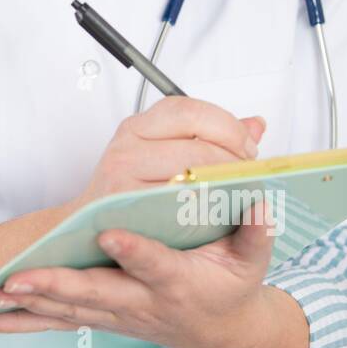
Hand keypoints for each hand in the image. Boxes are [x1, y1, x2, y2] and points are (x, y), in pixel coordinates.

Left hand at [0, 195, 281, 347]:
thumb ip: (256, 232)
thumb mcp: (252, 261)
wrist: (220, 333)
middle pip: (96, 295)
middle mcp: (142, 302)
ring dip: (29, 303)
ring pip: (68, 310)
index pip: (155, 264)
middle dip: (57, 287)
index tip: (110, 234)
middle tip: (21, 279)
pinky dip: (20, 322)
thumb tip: (261, 201)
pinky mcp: (100, 318)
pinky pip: (56, 322)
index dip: (135, 251)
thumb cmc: (232, 287)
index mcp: (178, 282)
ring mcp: (117, 315)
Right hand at [75, 96, 265, 205]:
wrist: (91, 235)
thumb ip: (215, 138)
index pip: (192, 112)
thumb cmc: (136, 195)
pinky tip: (212, 215)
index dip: (229, 129)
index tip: (247, 149)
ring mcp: (123, 178)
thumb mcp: (172, 155)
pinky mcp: (125, 208)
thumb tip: (256, 125)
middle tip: (247, 177)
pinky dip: (202, 212)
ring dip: (223, 189)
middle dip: (234, 164)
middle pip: (199, 149)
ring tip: (234, 196)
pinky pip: (178, 208)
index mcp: (140, 127)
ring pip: (192, 179)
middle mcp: (128, 147)